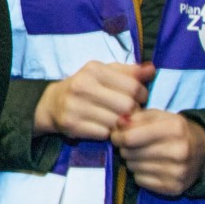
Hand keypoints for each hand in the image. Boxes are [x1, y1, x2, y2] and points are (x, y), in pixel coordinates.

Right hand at [34, 61, 154, 138]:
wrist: (53, 103)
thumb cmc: (87, 86)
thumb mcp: (106, 73)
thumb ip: (130, 72)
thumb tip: (151, 70)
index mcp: (94, 69)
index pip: (133, 86)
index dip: (142, 95)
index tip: (137, 98)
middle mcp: (82, 86)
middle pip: (126, 106)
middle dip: (133, 111)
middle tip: (129, 112)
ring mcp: (75, 106)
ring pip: (116, 122)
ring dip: (120, 124)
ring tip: (116, 120)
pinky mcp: (72, 124)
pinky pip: (104, 134)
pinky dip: (108, 133)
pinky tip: (104, 127)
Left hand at [113, 109, 204, 195]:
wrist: (201, 151)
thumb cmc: (173, 131)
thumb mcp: (158, 116)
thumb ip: (135, 117)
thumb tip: (118, 124)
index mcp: (174, 128)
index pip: (130, 137)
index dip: (117, 137)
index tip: (116, 135)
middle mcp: (179, 151)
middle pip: (129, 153)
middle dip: (124, 148)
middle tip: (131, 145)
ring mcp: (178, 171)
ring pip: (132, 167)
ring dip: (132, 160)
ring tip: (143, 154)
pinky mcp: (174, 187)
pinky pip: (140, 180)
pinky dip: (139, 173)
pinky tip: (150, 166)